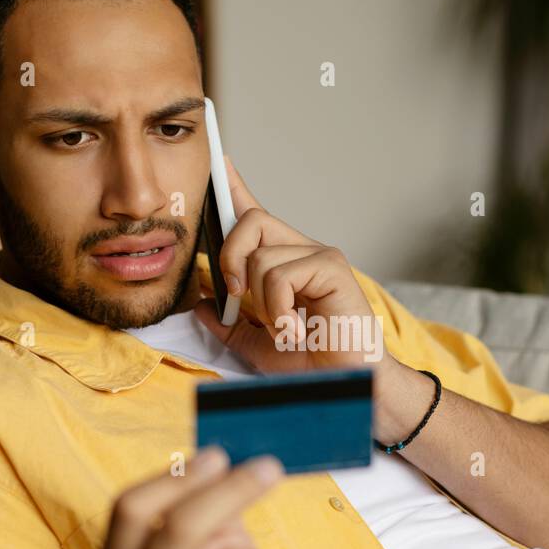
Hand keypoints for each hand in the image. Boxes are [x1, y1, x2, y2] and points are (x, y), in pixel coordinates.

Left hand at [193, 155, 401, 376]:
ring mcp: (321, 255)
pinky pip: (280, 275)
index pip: (256, 216)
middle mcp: (304, 251)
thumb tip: (201, 305)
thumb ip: (230, 324)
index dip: (236, 189)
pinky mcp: (332, 267)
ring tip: (285, 329)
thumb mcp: (257, 344)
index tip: (221, 163)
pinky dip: (278, 311)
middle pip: (251, 221)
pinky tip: (297, 331)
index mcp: (286, 264)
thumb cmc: (312, 362)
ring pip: (261, 257)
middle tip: (238, 299)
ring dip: (262, 303)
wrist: (347, 384)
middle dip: (229, 258)